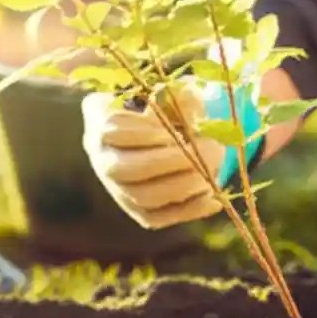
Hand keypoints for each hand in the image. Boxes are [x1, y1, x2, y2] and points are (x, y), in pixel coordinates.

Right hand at [81, 84, 227, 229]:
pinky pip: (157, 218)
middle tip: (210, 151)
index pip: (113, 131)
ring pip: (141, 197)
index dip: (147, 132)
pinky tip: (214, 200)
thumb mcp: (167, 100)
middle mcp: (102, 161)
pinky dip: (188, 211)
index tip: (179, 129)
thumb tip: (191, 102)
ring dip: (181, 187)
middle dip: (171, 162)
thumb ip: (178, 99)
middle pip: (125, 169)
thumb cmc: (159, 116)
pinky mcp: (136, 212)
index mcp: (102, 126)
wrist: (150, 146)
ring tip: (211, 175)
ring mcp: (118, 190)